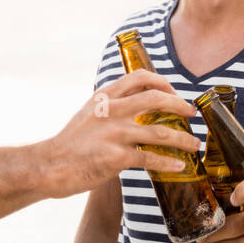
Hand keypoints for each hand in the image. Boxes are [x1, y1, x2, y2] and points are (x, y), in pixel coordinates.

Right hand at [40, 70, 200, 198]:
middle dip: (180, 105)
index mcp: (104, 96)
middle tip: (191, 113)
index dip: (162, 81)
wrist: (49, 166)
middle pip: (156, 99)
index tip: (173, 90)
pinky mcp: (117, 157)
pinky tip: (179, 166)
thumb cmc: (70, 143)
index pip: (139, 76)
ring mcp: (115, 133)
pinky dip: (169, 162)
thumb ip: (111, 107)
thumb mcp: (88, 113)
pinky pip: (151, 158)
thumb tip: (136, 106)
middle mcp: (112, 110)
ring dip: (183, 138)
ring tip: (194, 143)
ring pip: (161, 132)